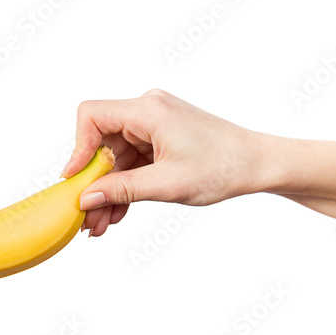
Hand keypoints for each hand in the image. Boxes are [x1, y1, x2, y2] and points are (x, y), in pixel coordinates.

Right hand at [61, 90, 272, 236]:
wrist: (261, 165)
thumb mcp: (168, 185)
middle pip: (101, 141)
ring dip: (108, 189)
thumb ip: (122, 190)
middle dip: (93, 181)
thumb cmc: (224, 167)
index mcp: (148, 110)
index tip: (74, 182)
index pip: (91, 116)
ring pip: (115, 156)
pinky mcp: (160, 138)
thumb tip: (85, 198)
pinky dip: (124, 185)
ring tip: (100, 224)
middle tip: (85, 215)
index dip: (78, 148)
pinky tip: (117, 212)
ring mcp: (154, 124)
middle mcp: (147, 110)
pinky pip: (131, 161)